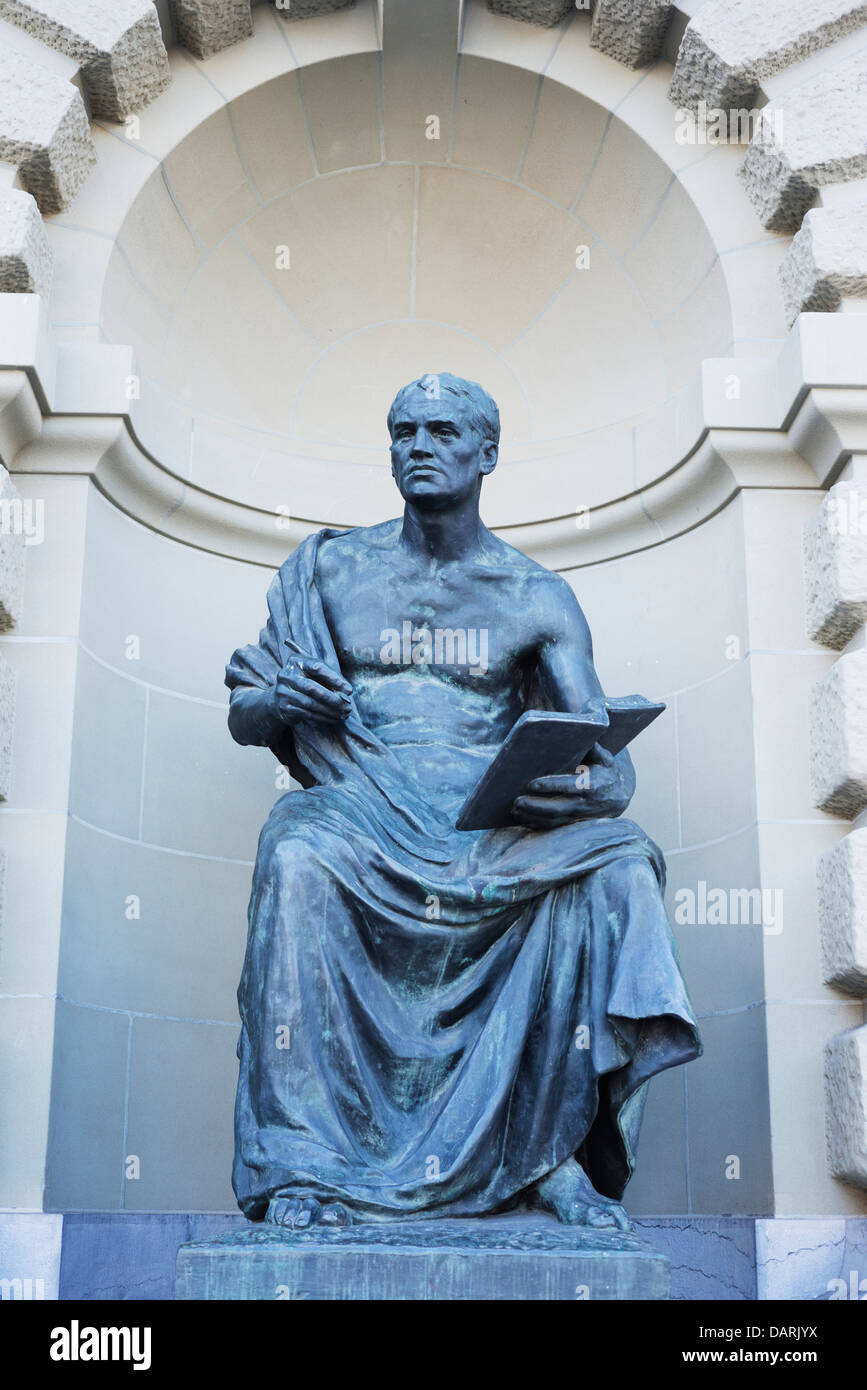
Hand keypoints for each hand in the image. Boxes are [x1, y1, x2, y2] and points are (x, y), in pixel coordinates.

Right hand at [270, 653, 352, 725]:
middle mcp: (287, 675)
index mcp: (296, 661)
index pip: (317, 667)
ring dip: (329, 710)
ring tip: (343, 714)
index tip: (349, 689)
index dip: (334, 679)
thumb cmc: (305, 682)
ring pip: (309, 703)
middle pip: (311, 687)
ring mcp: (283, 692)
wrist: (280, 698)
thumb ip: (331, 679)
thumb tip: (347, 691)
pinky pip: (307, 713)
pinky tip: (333, 718)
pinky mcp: (284, 707)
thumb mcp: (316, 675)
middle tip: (347, 705)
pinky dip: (323, 717)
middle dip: (332, 698)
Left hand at [512, 745, 629, 828]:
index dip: (552, 785)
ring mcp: (579, 816)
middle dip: (537, 805)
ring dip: (533, 816)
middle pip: (559, 808)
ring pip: (554, 821)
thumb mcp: (605, 758)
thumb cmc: (606, 773)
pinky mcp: (574, 823)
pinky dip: (537, 824)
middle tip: (517, 800)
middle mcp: (586, 804)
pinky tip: (522, 818)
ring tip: (515, 809)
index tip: (533, 783)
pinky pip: (554, 827)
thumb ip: (593, 748)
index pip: (570, 786)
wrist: (619, 797)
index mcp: (592, 785)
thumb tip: (581, 729)